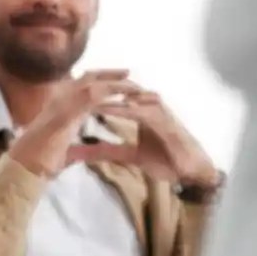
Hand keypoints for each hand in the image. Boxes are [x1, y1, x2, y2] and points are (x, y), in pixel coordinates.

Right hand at [8, 69, 141, 176]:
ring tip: (135, 85)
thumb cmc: (39, 162)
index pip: (81, 84)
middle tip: (129, 73)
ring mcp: (60, 103)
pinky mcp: (66, 112)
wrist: (24, 168)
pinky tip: (127, 101)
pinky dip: (111, 97)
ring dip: (115, 83)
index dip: (100, 80)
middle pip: (88, 77)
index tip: (118, 80)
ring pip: (94, 83)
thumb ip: (87, 149)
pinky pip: (94, 97)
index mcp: (57, 105)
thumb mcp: (69, 153)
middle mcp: (58, 99)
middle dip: (110, 74)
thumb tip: (100, 150)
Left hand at [74, 89, 219, 185]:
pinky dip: (126, 109)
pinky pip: (143, 111)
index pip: (110, 93)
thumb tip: (80, 153)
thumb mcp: (128, 156)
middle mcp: (147, 105)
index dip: (89, 90)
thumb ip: (106, 151)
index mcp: (138, 109)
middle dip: (95, 85)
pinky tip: (111, 108)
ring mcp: (157, 110)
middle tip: (71, 84)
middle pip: (118, 88)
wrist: (191, 171)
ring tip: (85, 92)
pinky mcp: (165, 121)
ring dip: (108, 93)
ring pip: (129, 96)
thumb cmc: (165, 159)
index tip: (64, 91)